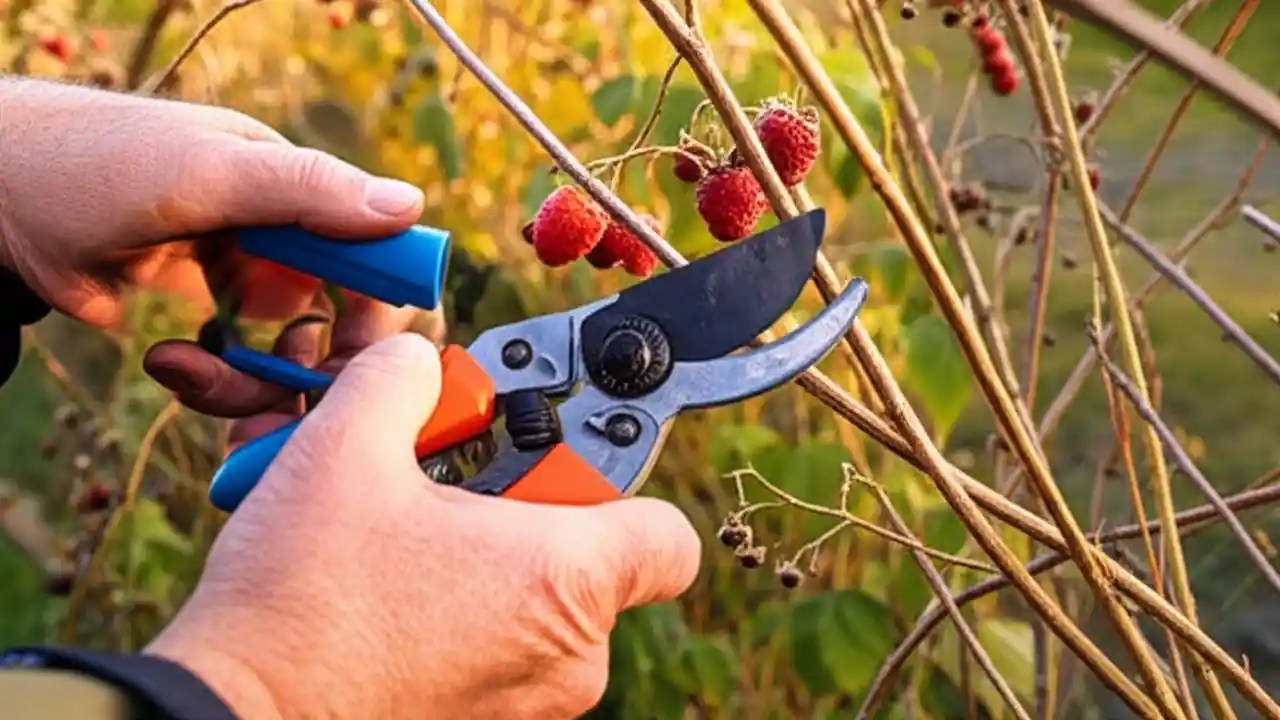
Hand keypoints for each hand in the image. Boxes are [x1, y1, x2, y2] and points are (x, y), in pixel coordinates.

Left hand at [0, 76, 427, 416]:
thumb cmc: (94, 167)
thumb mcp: (207, 173)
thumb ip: (306, 191)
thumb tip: (410, 207)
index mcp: (298, 190)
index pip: (376, 258)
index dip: (377, 315)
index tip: (358, 364)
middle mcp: (285, 237)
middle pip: (341, 324)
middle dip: (311, 370)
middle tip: (272, 395)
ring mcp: (248, 275)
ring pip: (293, 359)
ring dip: (251, 384)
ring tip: (190, 375)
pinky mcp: (209, 312)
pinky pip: (242, 367)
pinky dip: (216, 381)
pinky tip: (171, 363)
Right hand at [143, 334, 701, 718]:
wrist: (228, 715)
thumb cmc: (300, 598)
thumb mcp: (345, 447)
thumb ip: (403, 376)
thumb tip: (419, 360)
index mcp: (565, 582)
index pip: (670, 538)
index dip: (626, 483)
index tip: (563, 455)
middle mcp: (567, 658)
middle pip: (593, 558)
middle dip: (527, 508)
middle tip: (452, 481)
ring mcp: (528, 707)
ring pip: (539, 604)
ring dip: (488, 559)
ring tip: (408, 534)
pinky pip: (502, 648)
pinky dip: (465, 610)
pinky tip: (393, 588)